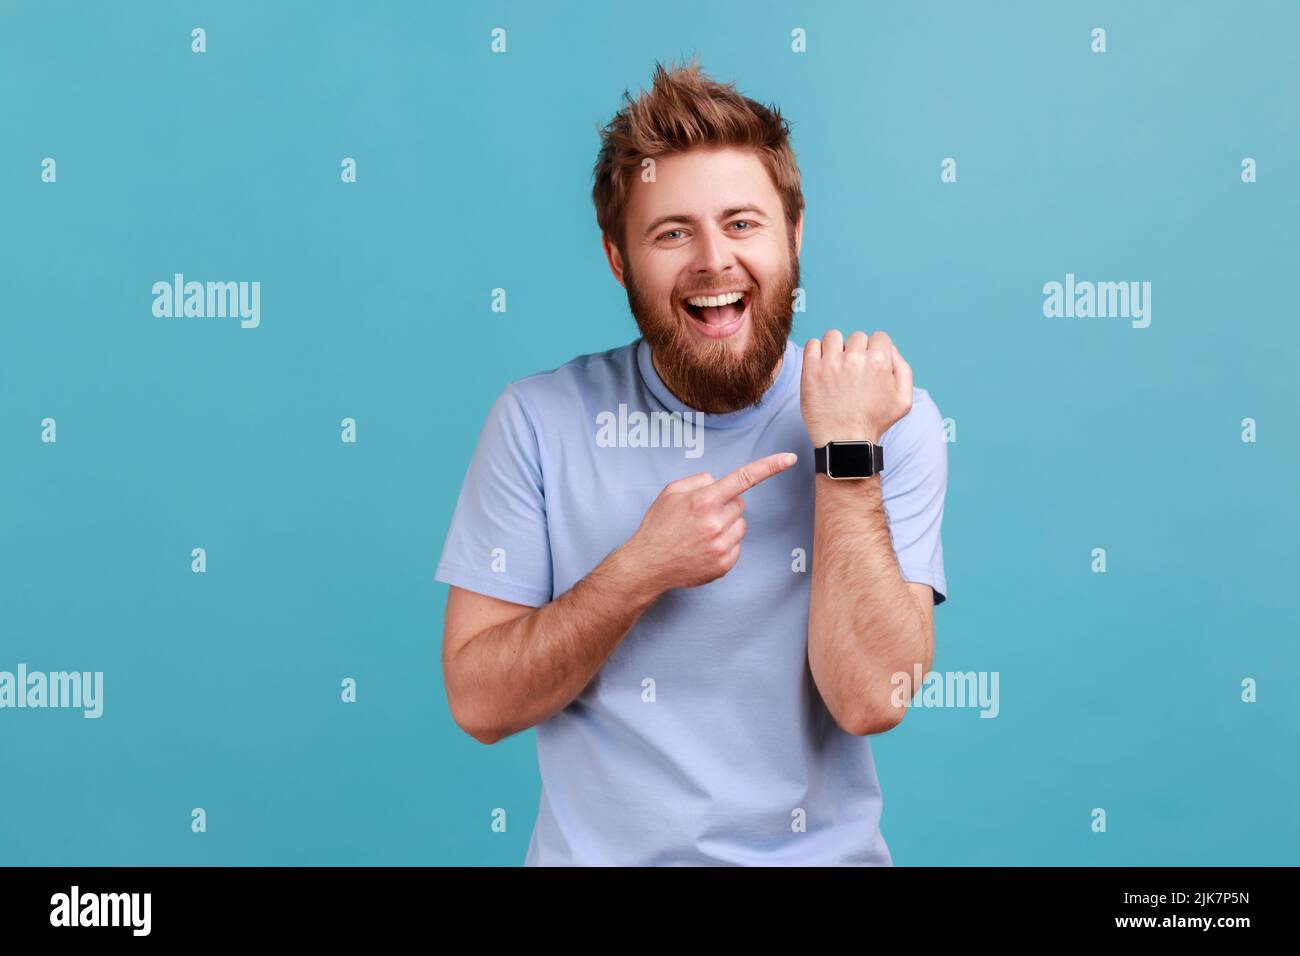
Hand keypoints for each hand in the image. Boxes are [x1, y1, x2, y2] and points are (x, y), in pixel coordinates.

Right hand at [621, 452, 797, 592]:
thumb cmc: (659, 526)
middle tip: (703, 515)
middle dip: (726, 505)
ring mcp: (721, 545)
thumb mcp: (671, 492)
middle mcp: (716, 522)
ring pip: (741, 525)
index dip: (769, 466)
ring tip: (702, 533)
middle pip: (740, 504)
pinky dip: (725, 544)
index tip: (789, 458)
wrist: (648, 564)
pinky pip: (737, 546)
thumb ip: (698, 480)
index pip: (743, 478)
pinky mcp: (724, 563)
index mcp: (704, 500)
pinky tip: (704, 547)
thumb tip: (718, 482)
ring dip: (727, 525)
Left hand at [801, 329, 912, 445]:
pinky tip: (821, 366)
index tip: (868, 365)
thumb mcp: (904, 399)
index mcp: (880, 362)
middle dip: (856, 351)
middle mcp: (855, 359)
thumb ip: (903, 368)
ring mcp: (831, 363)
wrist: (845, 442)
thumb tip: (890, 349)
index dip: (875, 350)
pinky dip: (816, 351)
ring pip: (833, 336)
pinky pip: (812, 344)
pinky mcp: (811, 371)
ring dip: (835, 348)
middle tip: (852, 371)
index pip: (879, 337)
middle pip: (857, 337)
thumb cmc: (874, 422)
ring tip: (835, 366)